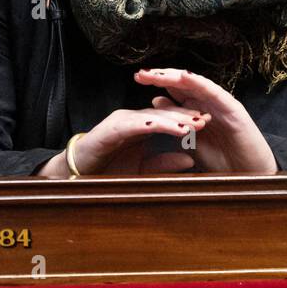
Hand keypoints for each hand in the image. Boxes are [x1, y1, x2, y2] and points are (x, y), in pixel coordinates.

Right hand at [39, 104, 208, 176]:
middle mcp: (134, 118)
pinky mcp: (113, 127)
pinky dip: (155, 124)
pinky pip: (138, 123)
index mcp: (142, 125)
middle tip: (208, 118)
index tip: (210, 124)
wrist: (76, 174)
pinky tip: (171, 127)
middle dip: (187, 115)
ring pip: (154, 115)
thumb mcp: (143, 169)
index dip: (189, 120)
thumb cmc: (108, 170)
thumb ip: (165, 163)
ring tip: (195, 123)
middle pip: (166, 113)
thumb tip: (190, 160)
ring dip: (175, 118)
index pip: (170, 119)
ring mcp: (123, 120)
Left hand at [135, 67, 277, 173]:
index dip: (157, 84)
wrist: (249, 175)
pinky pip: (213, 91)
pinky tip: (183, 76)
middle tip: (140, 74)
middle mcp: (209, 103)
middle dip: (161, 77)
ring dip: (175, 77)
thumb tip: (156, 102)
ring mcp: (221, 103)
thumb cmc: (223, 161)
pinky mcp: (232, 107)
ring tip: (156, 74)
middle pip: (183, 84)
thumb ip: (176, 122)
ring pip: (195, 84)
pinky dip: (198, 82)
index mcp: (199, 110)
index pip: (176, 91)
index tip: (137, 79)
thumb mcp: (191, 140)